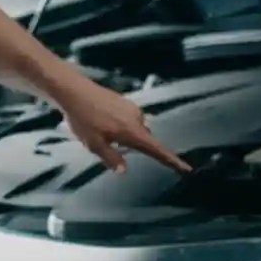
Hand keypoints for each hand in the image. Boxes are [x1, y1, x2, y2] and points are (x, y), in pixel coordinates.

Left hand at [54, 77, 190, 174]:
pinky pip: (129, 118)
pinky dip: (121, 125)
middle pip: (146, 140)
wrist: (74, 90)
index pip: (157, 150)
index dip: (172, 161)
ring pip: (136, 128)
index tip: (186, 169)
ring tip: (101, 134)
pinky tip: (101, 122)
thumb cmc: (84, 119)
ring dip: (126, 135)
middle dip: (137, 148)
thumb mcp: (94, 144)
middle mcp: (137, 119)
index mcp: (133, 132)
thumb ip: (111, 158)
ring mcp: (131, 107)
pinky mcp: (124, 100)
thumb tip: (124, 170)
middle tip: (114, 148)